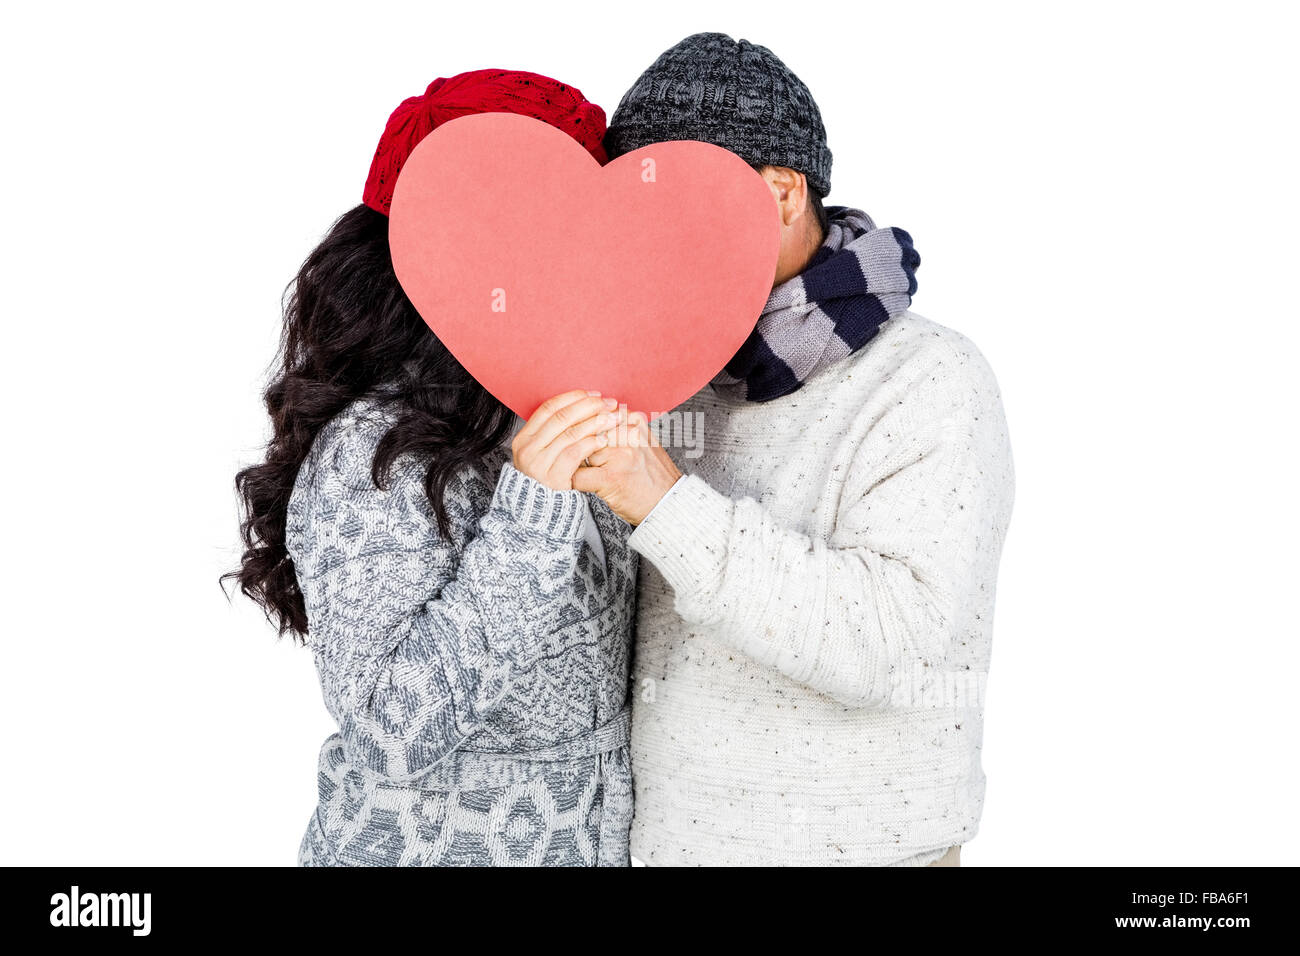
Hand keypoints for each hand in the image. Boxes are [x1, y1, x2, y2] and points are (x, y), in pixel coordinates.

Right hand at [512, 390, 618, 489]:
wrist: (545, 512)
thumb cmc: (552, 478)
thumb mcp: (547, 452)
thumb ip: (557, 431)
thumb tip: (585, 403)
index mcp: (523, 438)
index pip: (548, 408)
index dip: (573, 398)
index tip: (594, 395)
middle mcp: (527, 450)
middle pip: (560, 418)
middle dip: (588, 407)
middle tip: (609, 403)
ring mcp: (538, 464)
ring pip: (569, 433)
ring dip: (594, 422)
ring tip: (612, 418)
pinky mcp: (552, 478)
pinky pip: (574, 453)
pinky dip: (591, 443)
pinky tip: (604, 439)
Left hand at [573, 405, 682, 524]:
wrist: (669, 502)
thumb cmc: (651, 474)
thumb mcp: (641, 441)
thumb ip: (618, 427)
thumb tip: (586, 418)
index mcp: (635, 421)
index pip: (595, 413)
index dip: (583, 426)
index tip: (578, 436)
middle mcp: (628, 435)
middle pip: (585, 432)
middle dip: (578, 445)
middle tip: (581, 459)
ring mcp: (619, 456)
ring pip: (578, 452)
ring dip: (575, 463)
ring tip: (586, 472)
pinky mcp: (610, 478)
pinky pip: (578, 475)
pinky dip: (573, 481)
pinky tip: (579, 485)